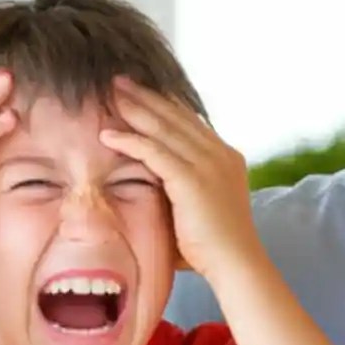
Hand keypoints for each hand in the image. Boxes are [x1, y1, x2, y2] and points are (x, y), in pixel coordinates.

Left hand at [99, 76, 259, 281]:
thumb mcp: (202, 206)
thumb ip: (183, 189)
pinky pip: (154, 152)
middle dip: (146, 97)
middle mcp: (220, 154)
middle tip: (119, 80)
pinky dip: (129, 141)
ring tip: (110, 95)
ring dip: (135, 109)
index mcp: (226, 157)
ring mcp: (208, 164)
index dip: (165, 104)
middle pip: (177, 116)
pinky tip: (107, 135)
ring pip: (165, 128)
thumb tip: (152, 186)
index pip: (191, 121)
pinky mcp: (192, 179)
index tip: (141, 92)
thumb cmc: (215, 247)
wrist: (236, 263)